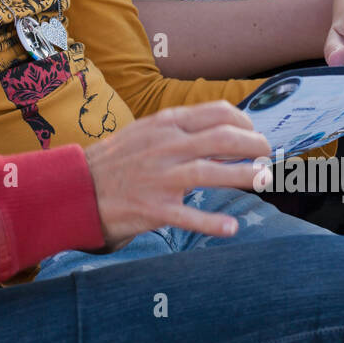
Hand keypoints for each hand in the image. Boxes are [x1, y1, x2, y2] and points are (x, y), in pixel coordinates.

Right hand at [84, 101, 271, 248]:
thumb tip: (222, 134)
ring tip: (263, 180)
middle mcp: (165, 147)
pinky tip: (231, 229)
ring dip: (244, 176)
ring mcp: (159, 178)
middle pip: (223, 139)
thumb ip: (181, 131)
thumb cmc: (116, 160)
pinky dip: (213, 223)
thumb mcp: (147, 133)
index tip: (255, 135)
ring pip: (212, 173)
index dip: (245, 123)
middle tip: (266, 156)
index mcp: (165, 124)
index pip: (217, 113)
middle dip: (254, 146)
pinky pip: (189, 216)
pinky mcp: (153, 208)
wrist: (77, 188)